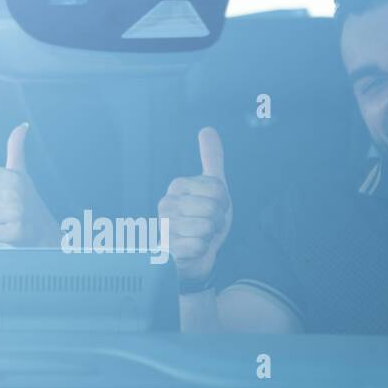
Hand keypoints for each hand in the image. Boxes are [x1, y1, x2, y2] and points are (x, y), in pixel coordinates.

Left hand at [0, 123, 60, 245]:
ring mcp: (16, 213)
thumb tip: (23, 125)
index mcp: (13, 176)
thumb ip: (16, 148)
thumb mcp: (20, 173)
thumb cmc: (26, 199)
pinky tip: (6, 230)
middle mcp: (15, 192)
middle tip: (1, 207)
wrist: (44, 231)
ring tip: (4, 219)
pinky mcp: (15, 233)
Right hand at [157, 127, 231, 284]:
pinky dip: (202, 251)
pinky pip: (200, 247)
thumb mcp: (212, 189)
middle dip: (218, 221)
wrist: (194, 259)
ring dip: (210, 237)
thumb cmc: (202, 222)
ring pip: (206, 227)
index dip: (223, 203)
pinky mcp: (167, 250)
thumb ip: (211, 159)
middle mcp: (166, 204)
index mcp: (177, 186)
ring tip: (199, 238)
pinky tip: (192, 251)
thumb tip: (207, 129)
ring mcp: (164, 227)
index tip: (214, 210)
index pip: (217, 188)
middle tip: (207, 227)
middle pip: (213, 207)